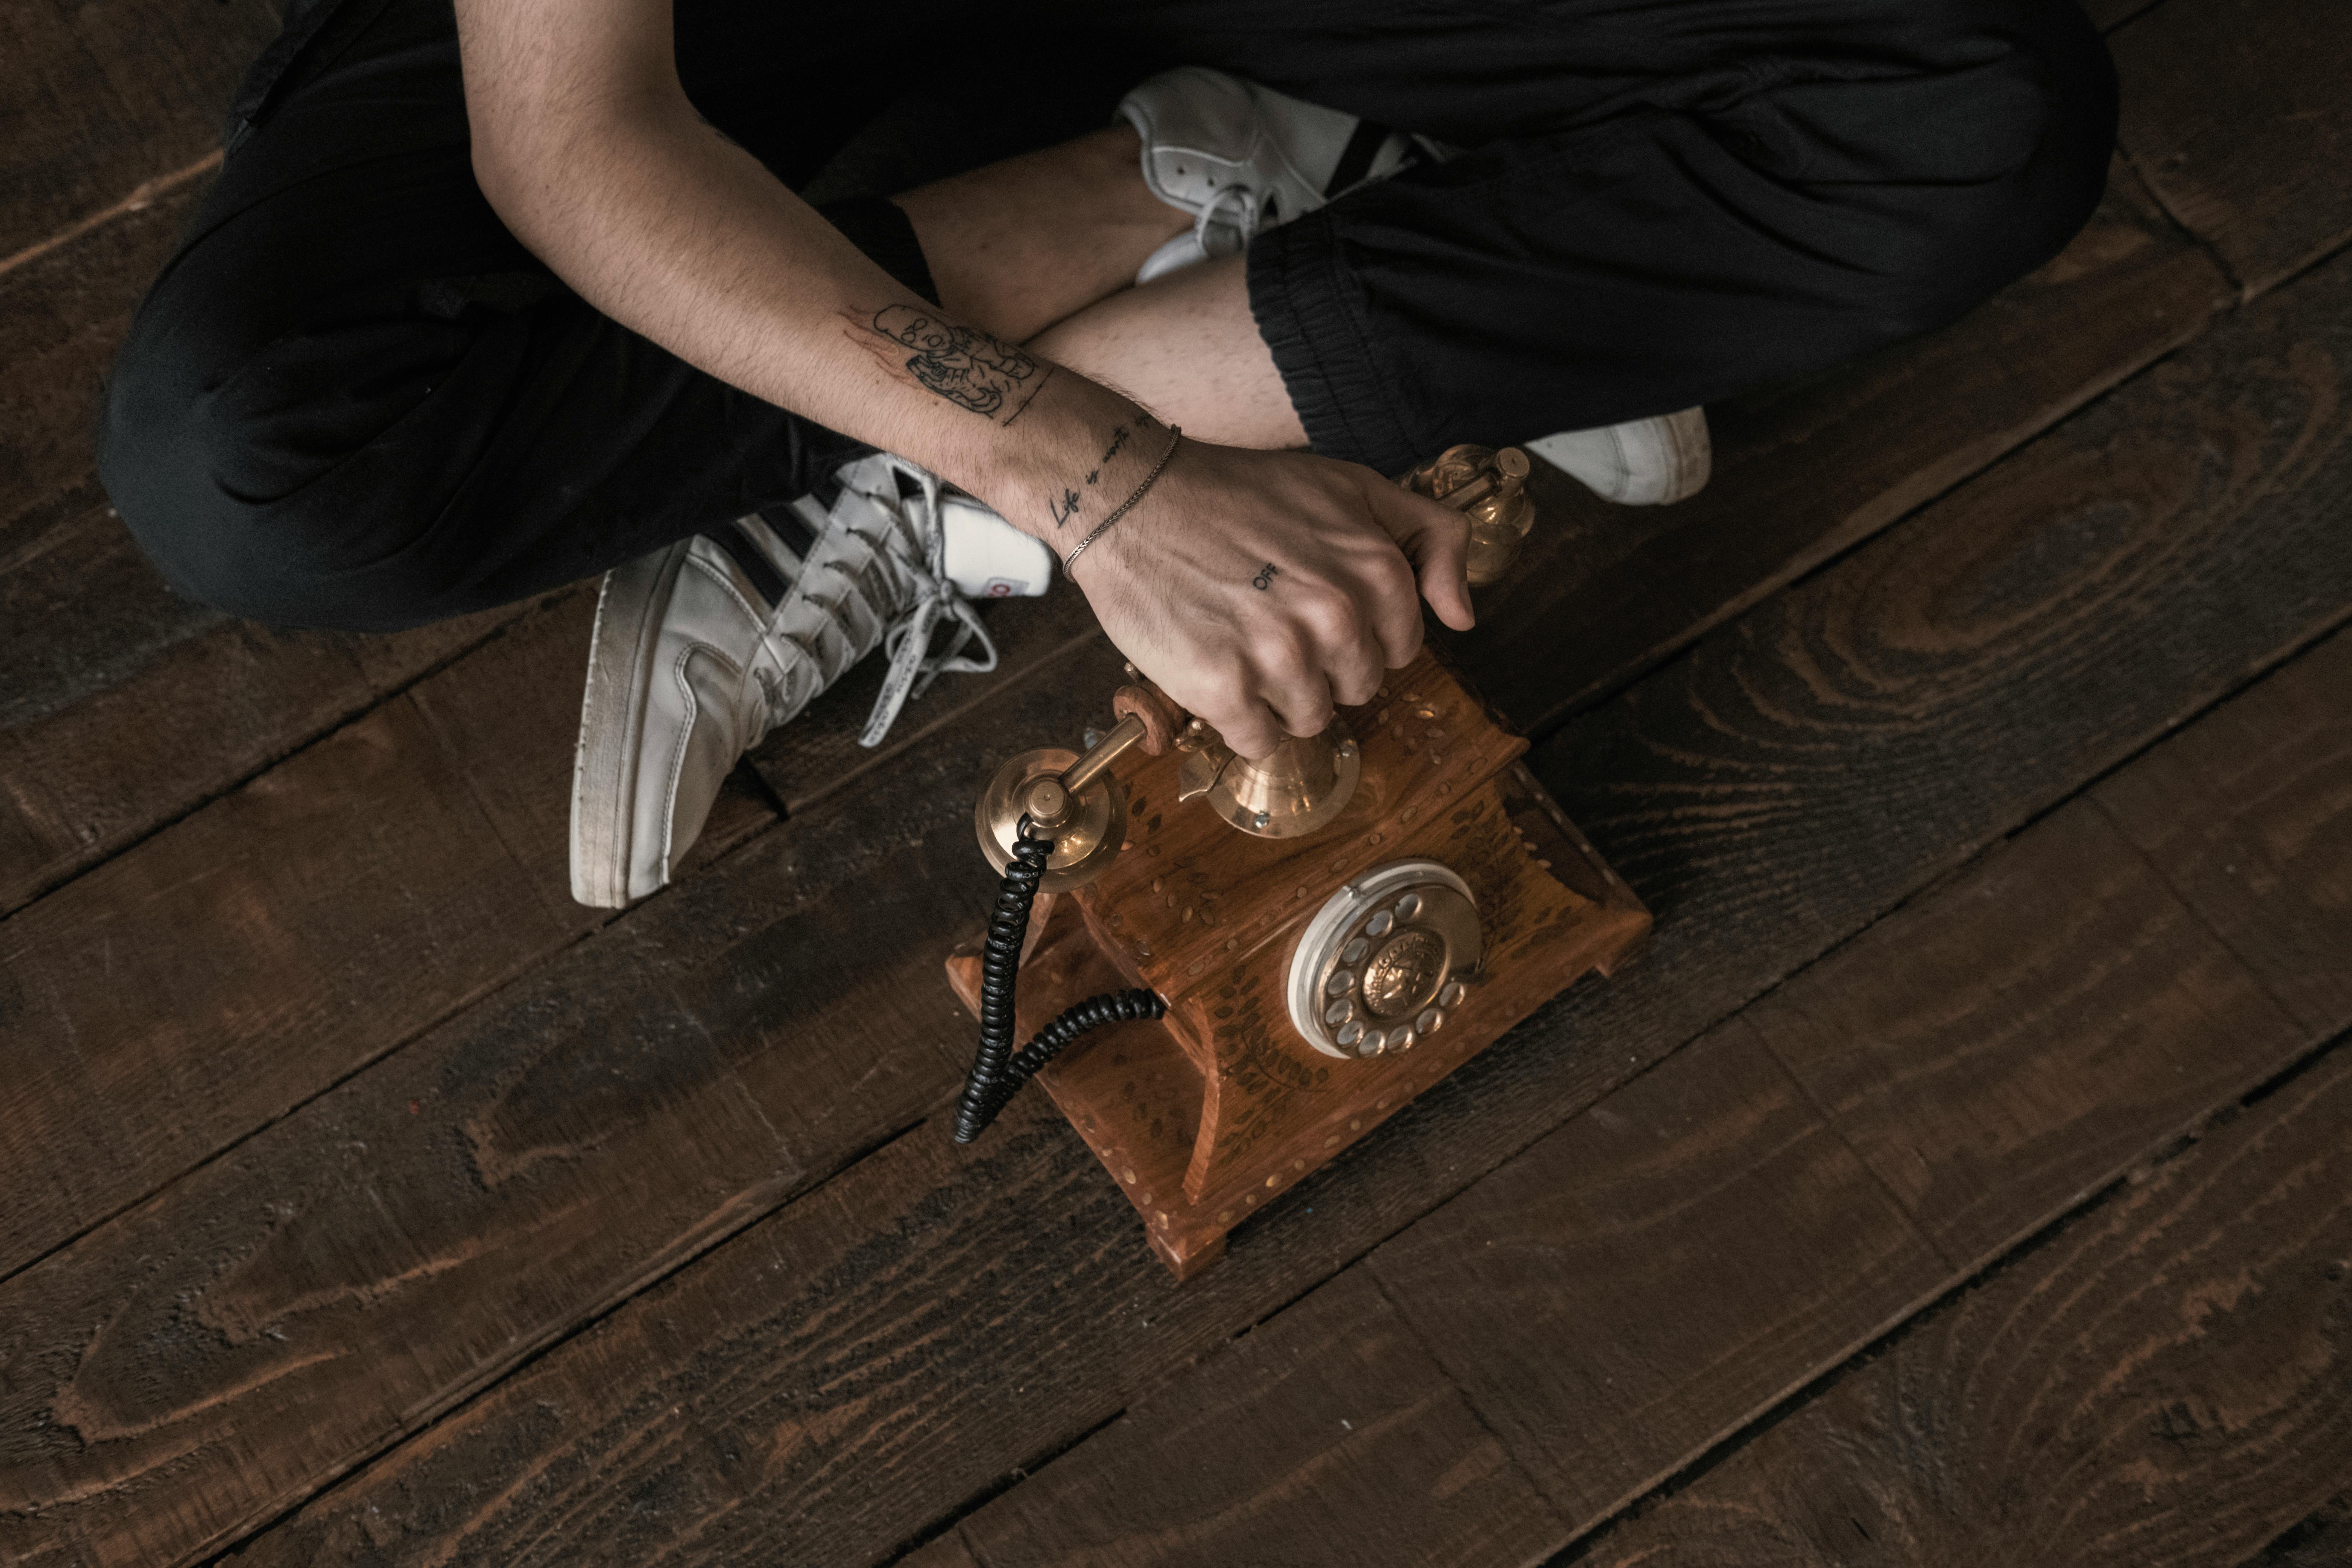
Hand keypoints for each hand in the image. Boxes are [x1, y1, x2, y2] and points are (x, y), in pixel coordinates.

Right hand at [1075, 439, 1473, 758]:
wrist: (1134, 497)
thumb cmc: (1241, 493)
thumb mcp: (1353, 487)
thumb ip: (1431, 539)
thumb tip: (1464, 618)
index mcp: (1377, 572)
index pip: (1399, 650)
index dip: (1358, 633)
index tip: (1315, 605)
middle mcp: (1336, 618)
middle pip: (1356, 690)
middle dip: (1320, 665)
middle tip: (1269, 618)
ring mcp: (1279, 658)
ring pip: (1309, 721)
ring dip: (1276, 694)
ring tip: (1239, 639)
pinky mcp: (1224, 690)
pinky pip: (1258, 743)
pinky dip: (1237, 719)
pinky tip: (1214, 666)